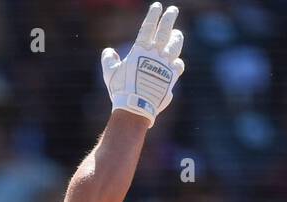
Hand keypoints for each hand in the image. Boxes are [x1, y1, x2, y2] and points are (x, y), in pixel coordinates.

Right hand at [101, 2, 184, 128]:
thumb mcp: (110, 74)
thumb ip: (109, 60)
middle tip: (173, 10)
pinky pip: (178, 65)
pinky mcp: (172, 77)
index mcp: (140, 50)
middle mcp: (155, 54)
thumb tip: (108, 52)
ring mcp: (165, 65)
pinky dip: (177, 63)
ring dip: (176, 38)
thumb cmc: (121, 90)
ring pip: (176, 45)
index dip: (153, 15)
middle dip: (169, 18)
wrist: (136, 107)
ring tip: (177, 34)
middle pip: (165, 31)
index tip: (157, 6)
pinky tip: (175, 62)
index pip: (148, 27)